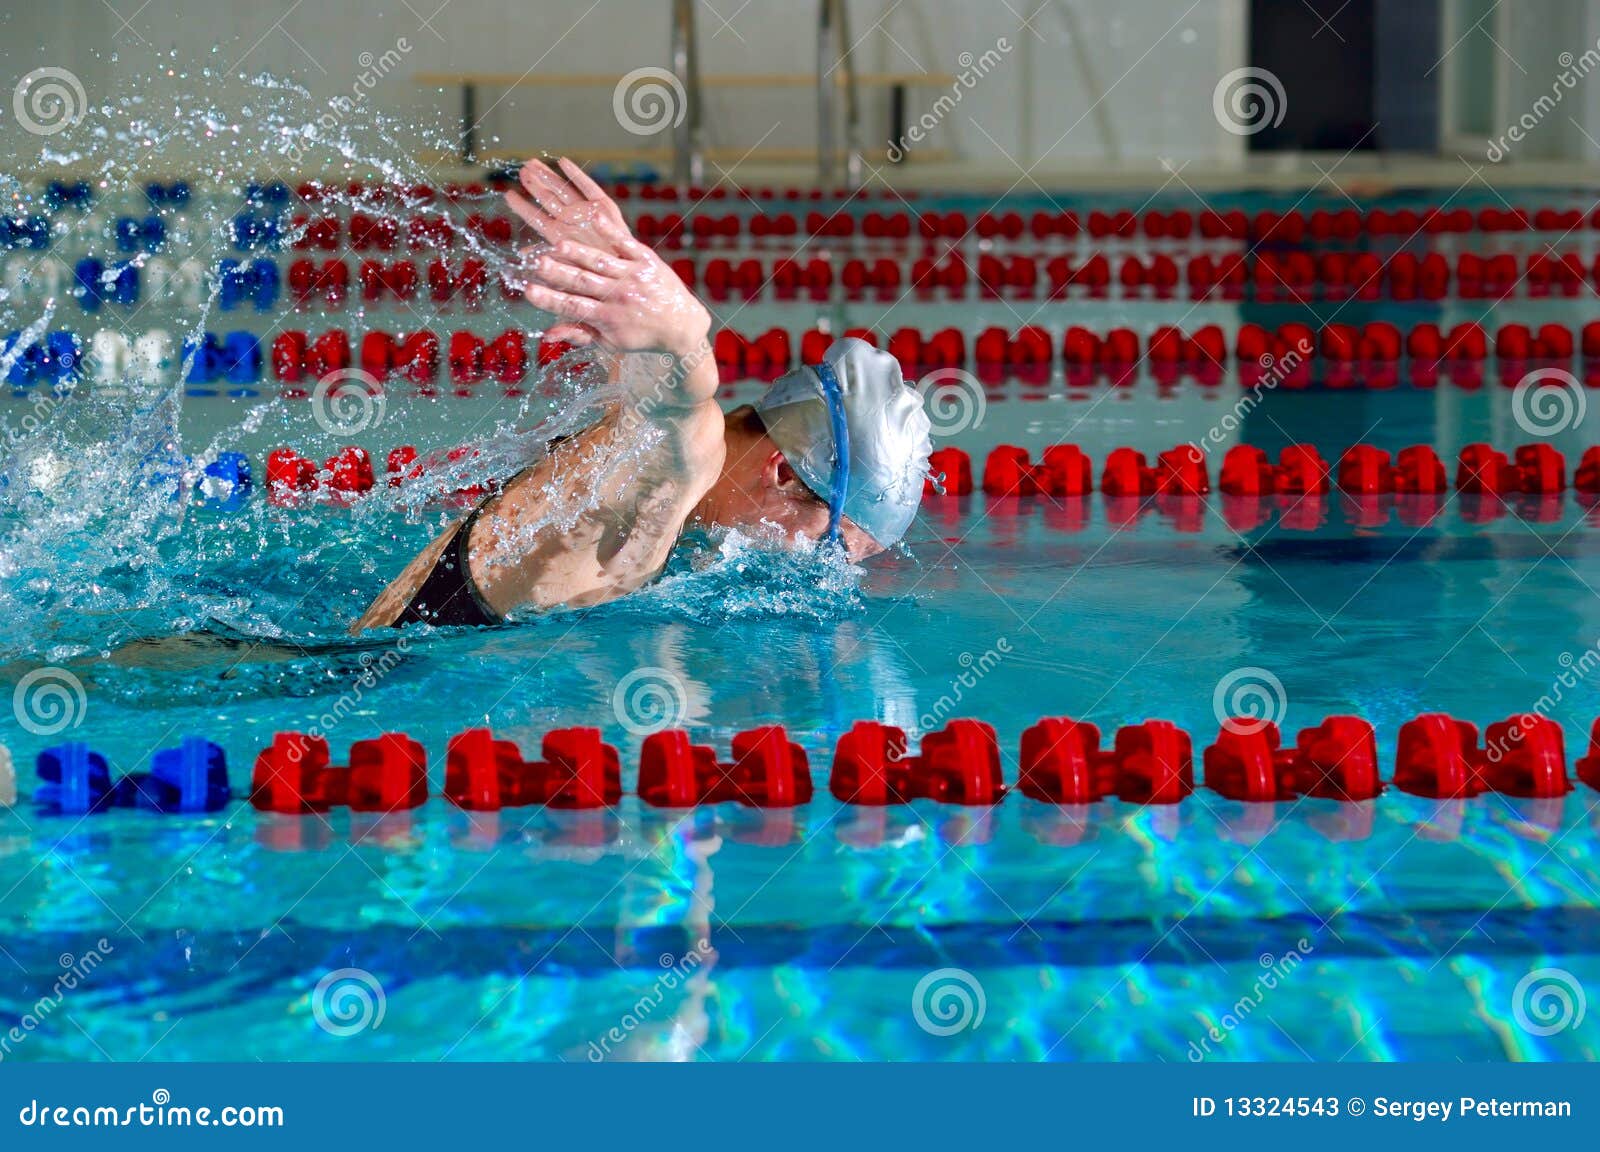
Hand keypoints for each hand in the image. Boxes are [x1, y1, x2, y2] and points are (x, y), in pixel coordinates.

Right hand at [507, 158, 709, 358]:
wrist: (682, 326)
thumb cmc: (640, 336)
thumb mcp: (611, 342)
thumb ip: (579, 334)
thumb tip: (547, 335)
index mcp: (608, 318)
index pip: (573, 307)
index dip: (550, 299)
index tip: (528, 291)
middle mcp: (620, 296)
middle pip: (583, 283)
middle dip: (559, 273)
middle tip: (537, 263)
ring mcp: (633, 276)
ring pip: (600, 262)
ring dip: (578, 253)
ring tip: (557, 243)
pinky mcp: (646, 260)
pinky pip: (625, 244)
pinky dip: (609, 232)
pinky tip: (592, 218)